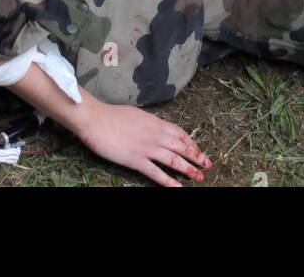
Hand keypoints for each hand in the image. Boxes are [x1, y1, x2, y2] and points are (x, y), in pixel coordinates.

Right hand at [75, 98, 211, 187]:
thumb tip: (157, 128)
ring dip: (188, 169)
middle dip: (196, 156)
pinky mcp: (136, 159)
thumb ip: (149, 123)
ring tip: (199, 177)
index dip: (191, 142)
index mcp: (155, 122)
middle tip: (208, 165)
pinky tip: (177, 188)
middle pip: (181, 146)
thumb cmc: (112, 116)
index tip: (199, 150)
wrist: (95, 119)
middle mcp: (154, 134)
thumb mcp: (136, 115)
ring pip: (173, 159)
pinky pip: (156, 172)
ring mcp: (146, 147)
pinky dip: (168, 181)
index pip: (179, 132)